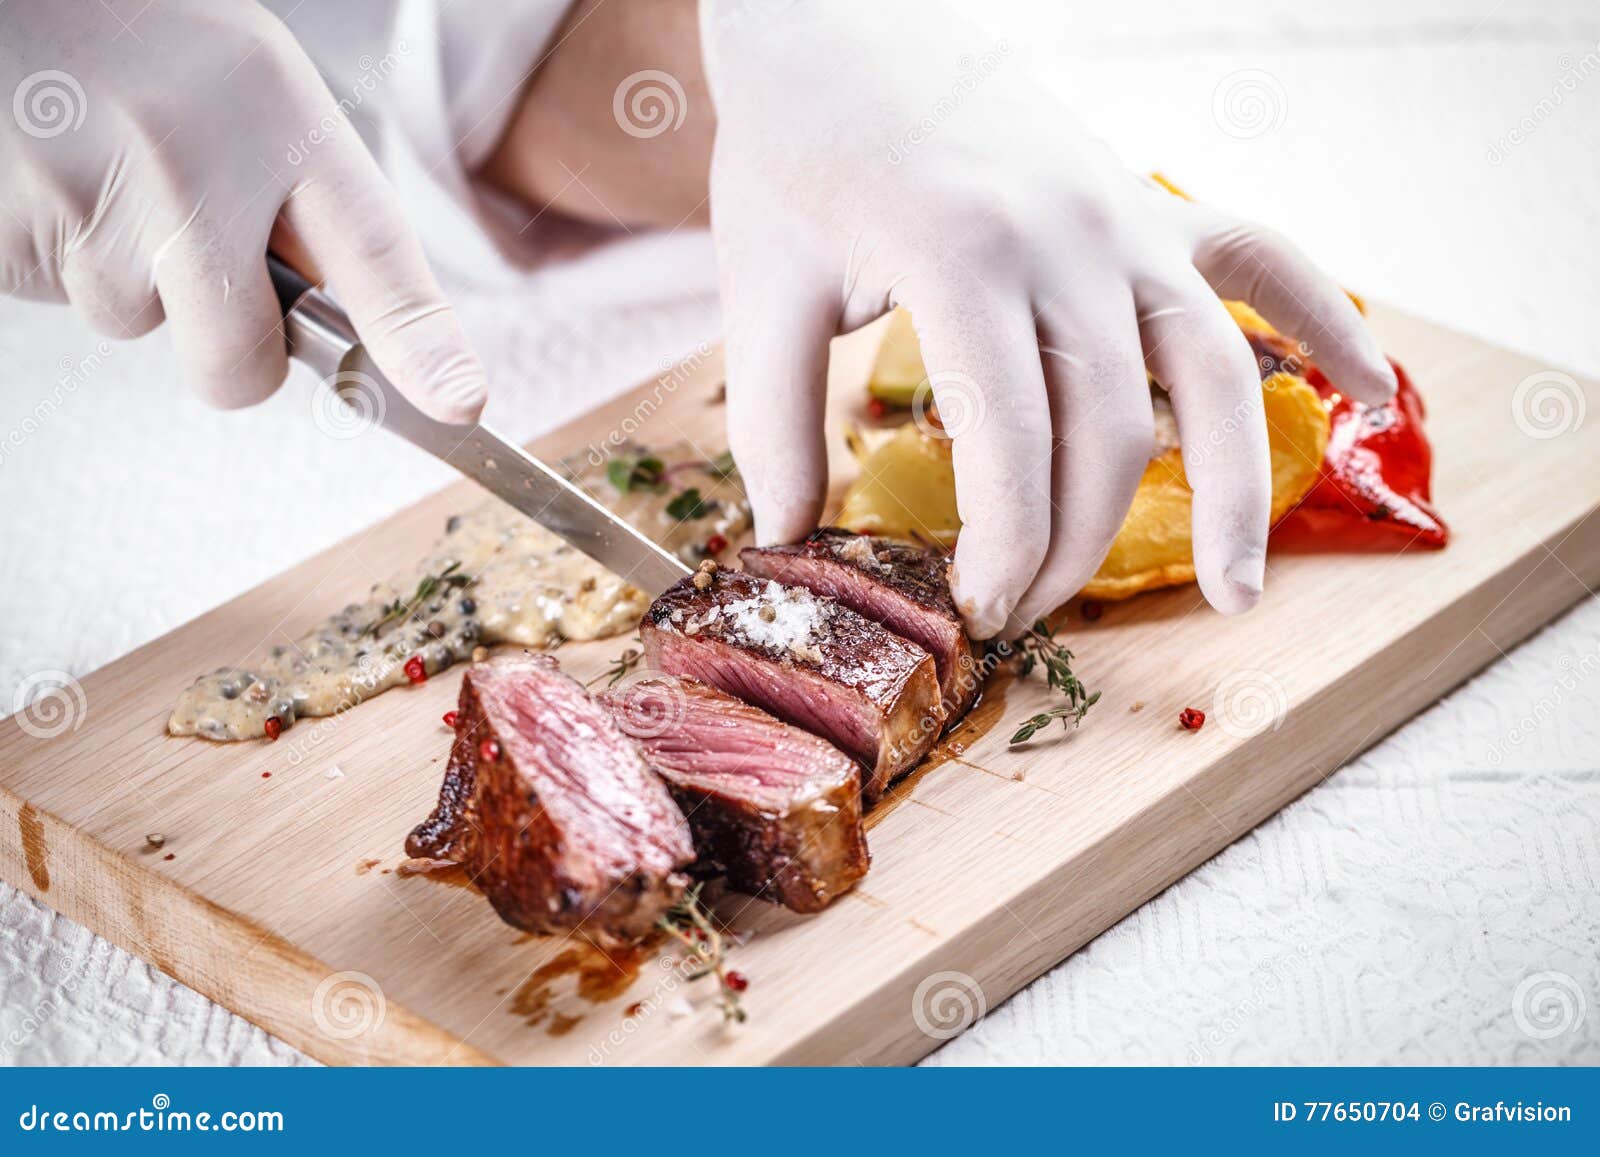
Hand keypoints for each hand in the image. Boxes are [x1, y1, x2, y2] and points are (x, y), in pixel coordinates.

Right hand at [0, 0, 485, 421]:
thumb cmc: (145, 39)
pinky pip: (52, 292)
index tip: (460, 403)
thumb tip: (348, 336)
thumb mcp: (255, 89)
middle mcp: (191, 159)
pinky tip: (51, 173)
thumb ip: (307, 204)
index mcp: (276, 110)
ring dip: (128, 275)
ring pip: (134, 323)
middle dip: (234, 355)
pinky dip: (54, 253)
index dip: (420, 342)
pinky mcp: (6, 227)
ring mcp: (88, 196)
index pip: (374, 252)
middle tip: (206, 269)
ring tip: (104, 169)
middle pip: (239, 359)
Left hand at [702, 0, 1395, 637]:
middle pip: (1107, 433)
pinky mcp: (1147, 204)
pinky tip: (1370, 385)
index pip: (1012, 445)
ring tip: (1236, 595)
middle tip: (1021, 612)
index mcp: (962, 260)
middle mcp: (1068, 240)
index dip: (1002, 547)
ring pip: (1212, 371)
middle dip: (1071, 548)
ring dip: (1232, 491)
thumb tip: (788, 537)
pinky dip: (1323, 318)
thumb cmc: (799, 154)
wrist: (847, 25)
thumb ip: (774, 420)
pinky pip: (1259, 258)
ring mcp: (1124, 218)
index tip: (976, 605)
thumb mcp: (761, 284)